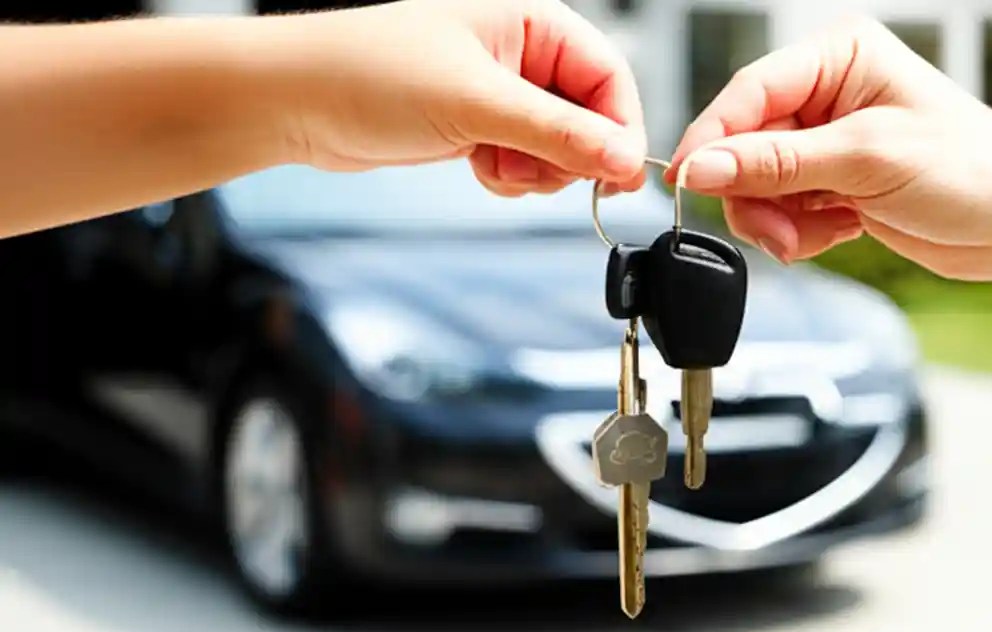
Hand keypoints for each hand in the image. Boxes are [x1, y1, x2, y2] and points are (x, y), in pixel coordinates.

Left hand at [280, 0, 646, 195]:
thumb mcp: (476, 103)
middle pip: (589, 117)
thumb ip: (558, 132)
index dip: (620, 129)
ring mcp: (499, 93)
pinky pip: (524, 161)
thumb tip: (624, 157)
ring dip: (535, 170)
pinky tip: (477, 166)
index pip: (609, 76)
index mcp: (531, 21)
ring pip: (558, 147)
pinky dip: (510, 175)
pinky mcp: (477, 125)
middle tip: (537, 169)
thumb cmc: (366, 73)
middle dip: (569, 155)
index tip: (621, 176)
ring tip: (492, 162)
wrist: (294, 102)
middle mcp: (520, 53)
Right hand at [667, 17, 991, 276]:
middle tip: (775, 230)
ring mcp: (832, 141)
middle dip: (754, 194)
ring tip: (809, 236)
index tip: (688, 181)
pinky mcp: (836, 183)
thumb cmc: (974, 170)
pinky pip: (784, 210)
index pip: (750, 92)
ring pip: (759, 184)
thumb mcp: (865, 159)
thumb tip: (703, 167)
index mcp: (840, 57)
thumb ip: (776, 164)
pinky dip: (798, 232)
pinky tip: (835, 234)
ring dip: (776, 219)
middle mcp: (831, 93)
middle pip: (745, 144)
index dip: (713, 140)